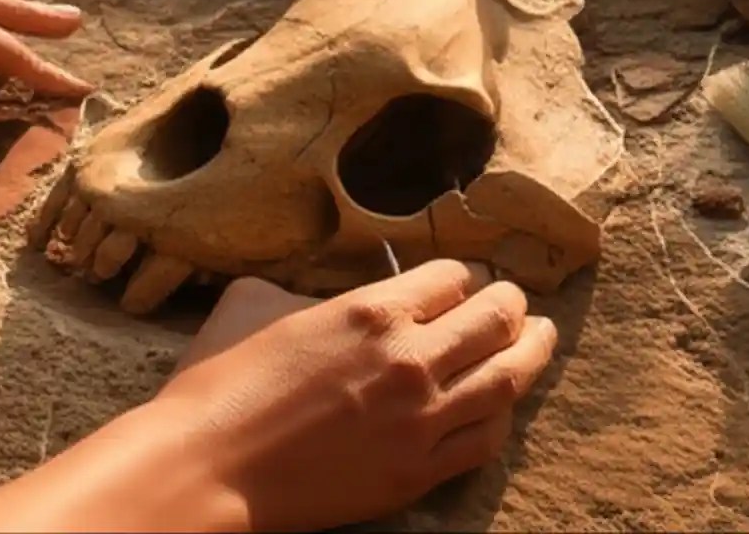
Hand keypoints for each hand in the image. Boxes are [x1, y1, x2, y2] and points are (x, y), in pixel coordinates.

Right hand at [158, 261, 556, 530]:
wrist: (208, 465)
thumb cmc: (219, 381)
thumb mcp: (251, 302)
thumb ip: (302, 287)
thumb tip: (322, 294)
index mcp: (372, 311)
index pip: (452, 278)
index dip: (463, 276)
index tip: (465, 280)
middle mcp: (411, 361)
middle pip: (496, 320)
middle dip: (512, 303)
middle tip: (515, 301)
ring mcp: (420, 422)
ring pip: (508, 378)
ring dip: (532, 351)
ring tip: (540, 339)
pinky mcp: (416, 473)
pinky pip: (485, 440)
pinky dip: (503, 415)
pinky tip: (503, 405)